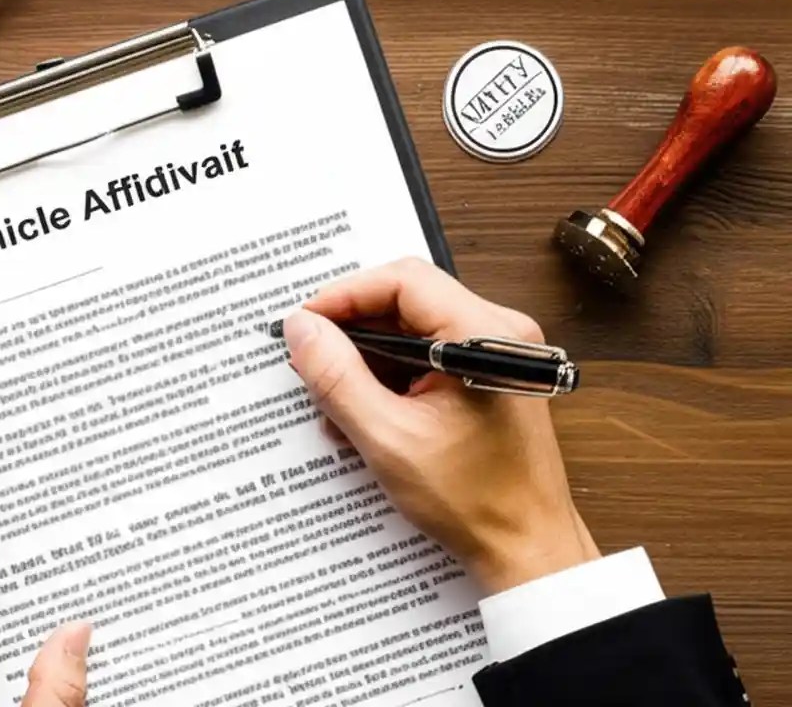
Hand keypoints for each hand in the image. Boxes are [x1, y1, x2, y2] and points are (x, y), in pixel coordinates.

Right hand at [284, 258, 599, 593]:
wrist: (526, 547)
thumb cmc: (475, 501)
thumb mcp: (387, 438)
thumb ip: (337, 377)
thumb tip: (302, 329)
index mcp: (483, 335)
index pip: (402, 281)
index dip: (344, 295)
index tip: (304, 323)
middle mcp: (497, 333)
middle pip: (405, 301)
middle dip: (351, 332)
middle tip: (310, 362)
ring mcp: (493, 354)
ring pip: (410, 330)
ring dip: (366, 361)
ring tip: (336, 404)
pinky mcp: (484, 376)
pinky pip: (424, 356)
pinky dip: (389, 379)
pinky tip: (364, 415)